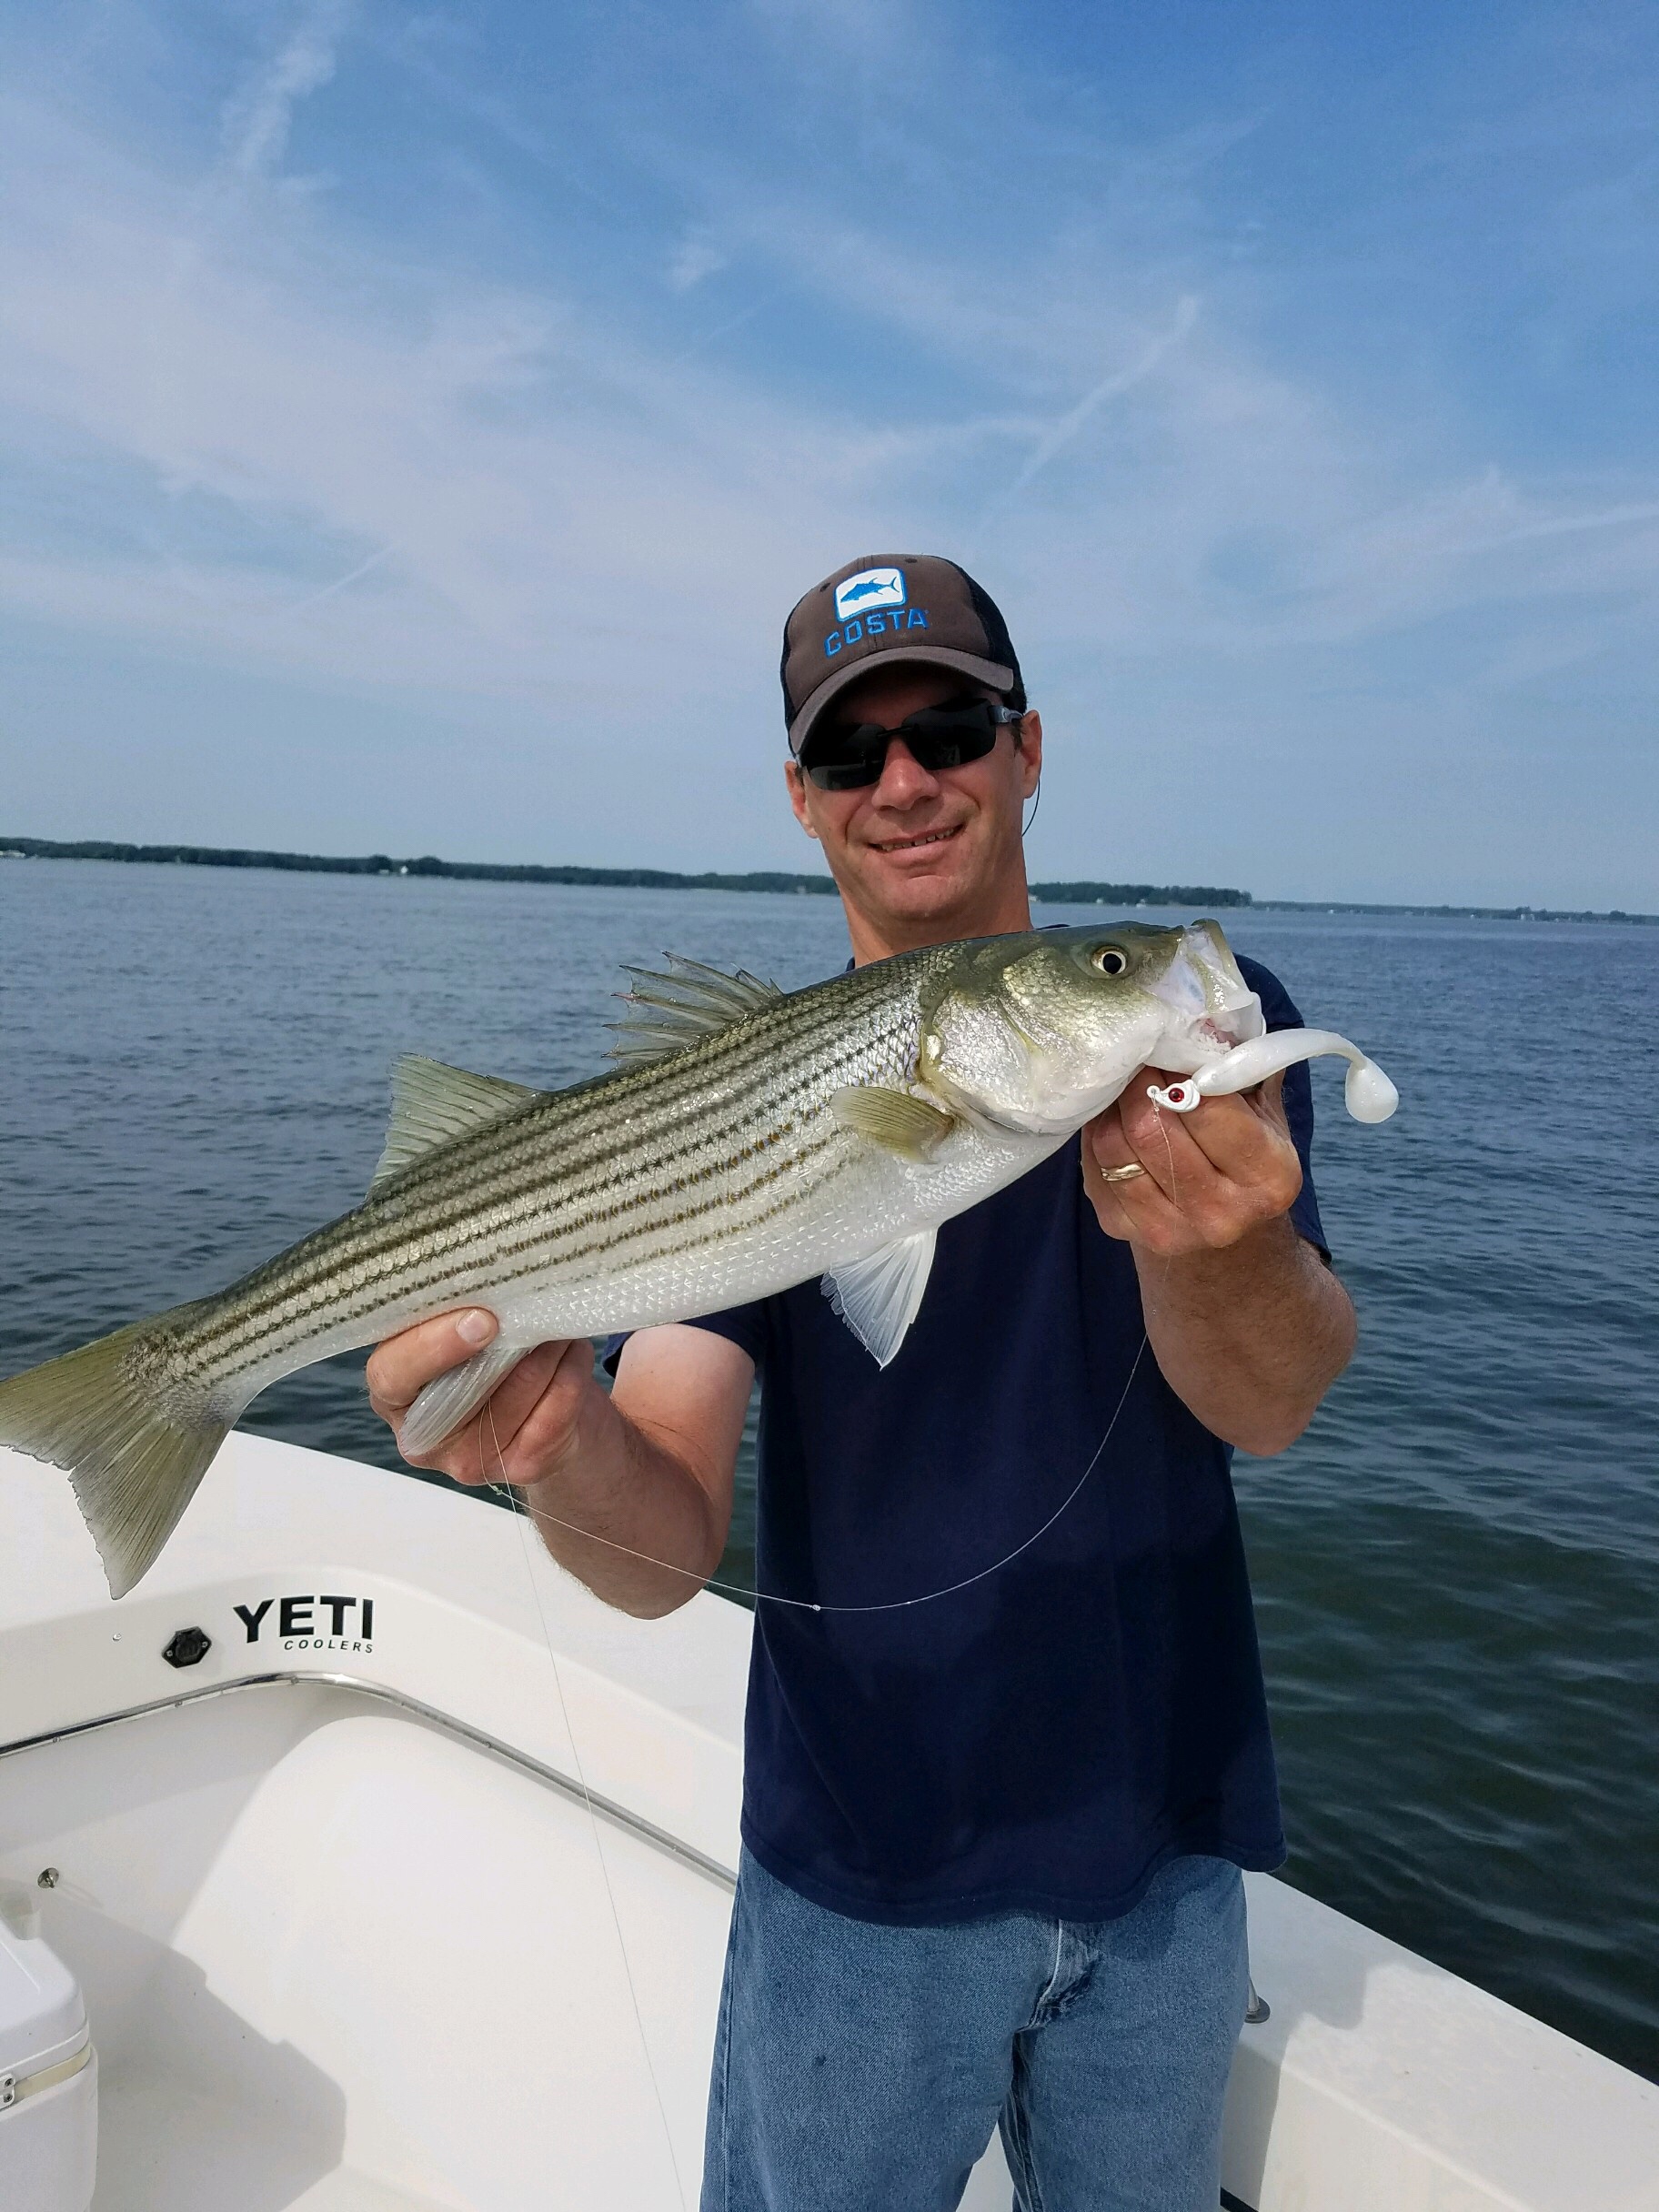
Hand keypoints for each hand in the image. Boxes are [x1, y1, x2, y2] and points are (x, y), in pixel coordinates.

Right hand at [365, 1309, 597, 1488]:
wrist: (538, 1413)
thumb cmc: (483, 1356)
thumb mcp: (452, 1331)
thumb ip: (452, 1313)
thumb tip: (488, 1278)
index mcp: (393, 1391)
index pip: (393, 1374)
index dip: (433, 1345)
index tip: (482, 1319)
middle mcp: (424, 1437)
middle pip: (466, 1386)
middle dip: (510, 1342)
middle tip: (536, 1308)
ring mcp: (472, 1461)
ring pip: (520, 1390)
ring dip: (549, 1348)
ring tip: (559, 1321)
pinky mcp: (521, 1466)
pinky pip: (556, 1409)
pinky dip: (572, 1371)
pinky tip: (573, 1352)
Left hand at [1082, 1067, 1302, 1258]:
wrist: (1225, 1222)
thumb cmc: (1246, 1150)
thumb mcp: (1264, 1112)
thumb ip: (1243, 1069)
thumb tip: (1202, 1017)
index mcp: (1269, 1177)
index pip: (1208, 1108)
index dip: (1178, 1070)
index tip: (1167, 1046)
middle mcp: (1221, 1214)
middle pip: (1151, 1128)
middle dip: (1138, 1082)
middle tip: (1137, 1056)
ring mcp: (1169, 1230)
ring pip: (1114, 1146)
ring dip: (1111, 1104)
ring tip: (1122, 1082)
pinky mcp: (1122, 1230)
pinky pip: (1092, 1165)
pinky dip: (1097, 1131)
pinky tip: (1111, 1115)